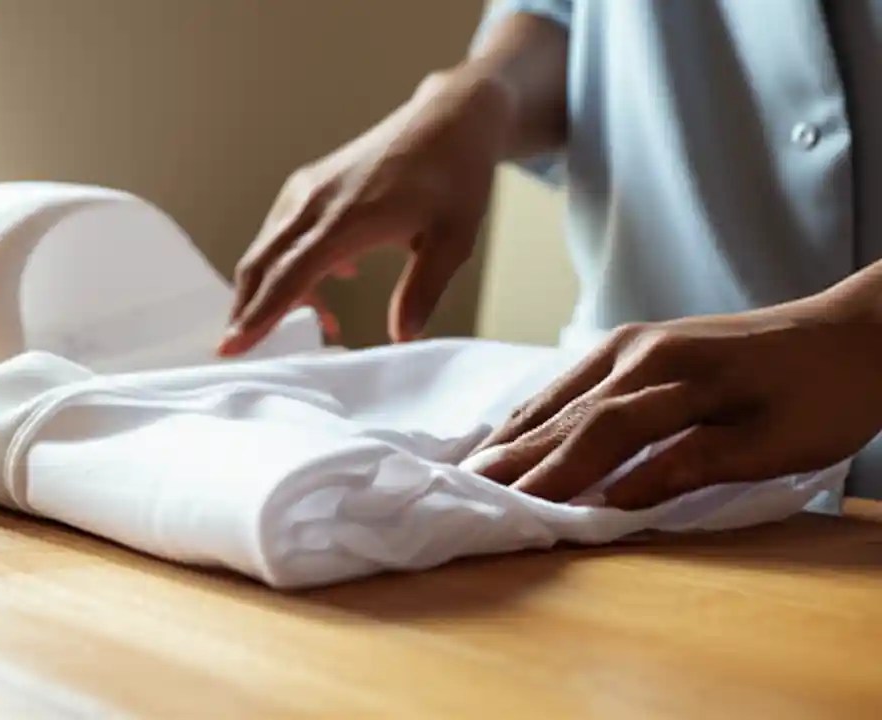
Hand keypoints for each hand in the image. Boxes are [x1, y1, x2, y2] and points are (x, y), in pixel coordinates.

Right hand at [218, 65, 513, 355]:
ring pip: (266, 250)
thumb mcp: (453, 239)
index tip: (231, 347)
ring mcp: (306, 190)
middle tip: (243, 350)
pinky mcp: (308, 185)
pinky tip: (330, 278)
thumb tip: (403, 336)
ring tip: (320, 319)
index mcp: (346, 218)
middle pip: (260, 264)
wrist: (449, 120)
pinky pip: (280, 233)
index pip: (289, 276)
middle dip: (245, 310)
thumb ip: (423, 289)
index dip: (259, 315)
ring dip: (272, 290)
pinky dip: (286, 264)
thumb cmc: (454, 178)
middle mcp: (314, 202)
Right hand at [465, 297, 881, 509]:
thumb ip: (691, 465)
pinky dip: (534, 409)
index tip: (508, 512)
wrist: (855, 332)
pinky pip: (569, 380)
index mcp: (677, 375)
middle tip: (457, 490)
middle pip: (562, 412)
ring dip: (511, 432)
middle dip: (509, 455)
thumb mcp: (773, 444)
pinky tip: (511, 429)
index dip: (550, 476)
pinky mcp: (635, 342)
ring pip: (557, 392)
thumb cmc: (827, 397)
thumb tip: (616, 500)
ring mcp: (633, 341)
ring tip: (468, 467)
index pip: (597, 434)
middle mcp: (641, 351)